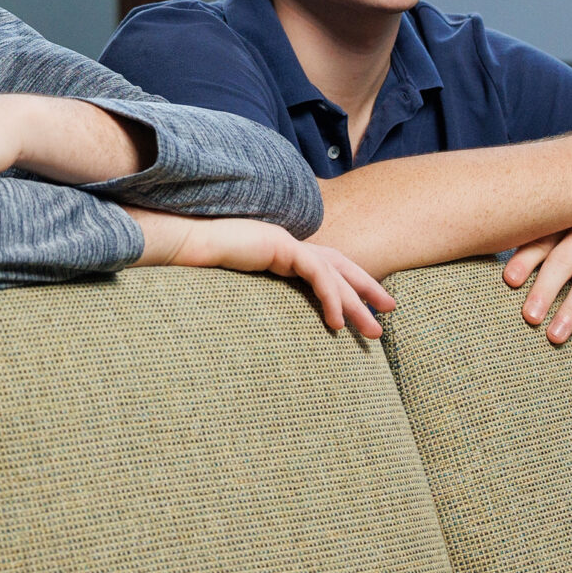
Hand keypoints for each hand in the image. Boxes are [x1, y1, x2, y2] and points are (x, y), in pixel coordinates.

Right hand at [126, 210, 395, 338]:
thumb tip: (264, 331)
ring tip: (373, 330)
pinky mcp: (279, 244)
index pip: (324, 265)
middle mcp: (286, 244)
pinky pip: (315, 272)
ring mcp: (284, 241)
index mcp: (278, 251)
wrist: (180, 245)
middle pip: (339, 265)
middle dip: (367, 288)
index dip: (349, 282)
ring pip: (333, 272)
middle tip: (391, 311)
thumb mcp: (236, 290)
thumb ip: (257, 299)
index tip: (369, 304)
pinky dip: (329, 297)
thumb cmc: (198, 268)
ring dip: (356, 302)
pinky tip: (335, 322)